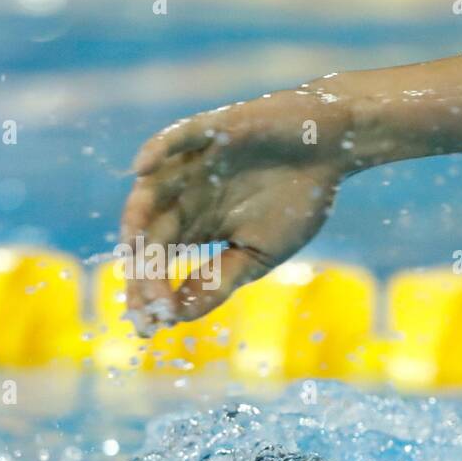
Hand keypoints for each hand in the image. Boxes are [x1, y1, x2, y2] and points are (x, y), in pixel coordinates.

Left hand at [119, 89, 352, 332]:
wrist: (330, 150)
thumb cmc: (297, 201)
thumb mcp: (258, 255)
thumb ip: (219, 281)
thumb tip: (178, 317)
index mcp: (194, 227)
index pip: (159, 263)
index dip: (150, 294)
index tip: (147, 329)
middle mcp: (184, 197)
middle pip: (148, 236)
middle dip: (142, 272)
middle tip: (144, 305)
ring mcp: (192, 165)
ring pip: (151, 191)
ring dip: (137, 218)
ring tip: (131, 249)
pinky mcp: (210, 131)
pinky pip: (176, 138)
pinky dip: (157, 149)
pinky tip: (141, 169)